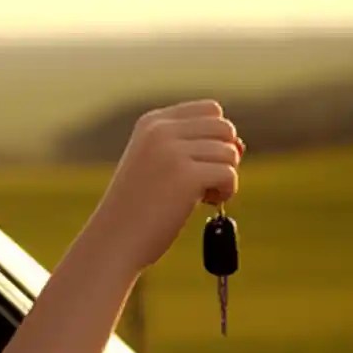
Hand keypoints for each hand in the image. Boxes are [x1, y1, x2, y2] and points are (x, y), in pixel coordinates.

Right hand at [84, 99, 241, 272]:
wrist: (114, 241)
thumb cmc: (138, 209)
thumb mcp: (158, 165)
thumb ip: (193, 148)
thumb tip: (239, 145)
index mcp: (151, 123)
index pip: (210, 110)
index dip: (215, 138)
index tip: (200, 165)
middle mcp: (160, 131)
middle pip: (224, 128)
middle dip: (223, 156)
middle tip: (204, 184)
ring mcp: (172, 152)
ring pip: (230, 152)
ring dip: (224, 177)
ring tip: (200, 197)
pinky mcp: (185, 176)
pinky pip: (229, 174)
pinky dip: (227, 192)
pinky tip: (205, 204)